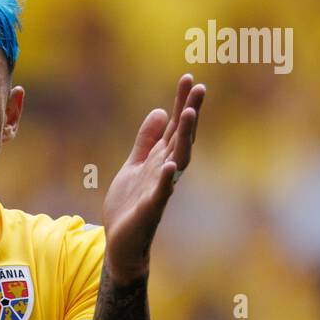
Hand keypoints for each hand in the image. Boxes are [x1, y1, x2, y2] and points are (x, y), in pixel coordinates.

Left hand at [102, 73, 205, 282]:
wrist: (121, 241)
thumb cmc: (129, 204)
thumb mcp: (134, 164)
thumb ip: (146, 140)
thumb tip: (160, 111)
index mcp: (160, 158)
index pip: (175, 127)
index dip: (182, 103)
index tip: (189, 78)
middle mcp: (165, 170)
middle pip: (181, 137)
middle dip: (190, 113)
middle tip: (199, 87)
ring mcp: (160, 188)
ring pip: (177, 159)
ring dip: (184, 137)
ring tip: (188, 114)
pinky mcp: (150, 208)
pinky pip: (161, 192)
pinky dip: (166, 179)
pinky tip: (170, 165)